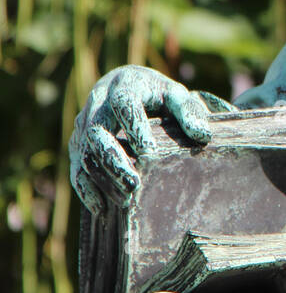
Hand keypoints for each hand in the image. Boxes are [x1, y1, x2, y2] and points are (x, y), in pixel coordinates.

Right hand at [70, 66, 230, 214]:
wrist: (128, 89)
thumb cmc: (158, 96)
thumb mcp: (177, 97)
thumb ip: (189, 112)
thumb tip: (203, 136)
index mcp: (123, 85)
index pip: (123, 102)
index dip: (133, 126)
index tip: (149, 152)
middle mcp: (97, 103)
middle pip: (96, 131)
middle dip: (113, 159)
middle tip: (134, 184)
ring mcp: (83, 124)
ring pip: (84, 151)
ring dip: (102, 177)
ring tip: (125, 201)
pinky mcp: (78, 144)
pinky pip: (76, 166)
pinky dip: (85, 187)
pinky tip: (101, 208)